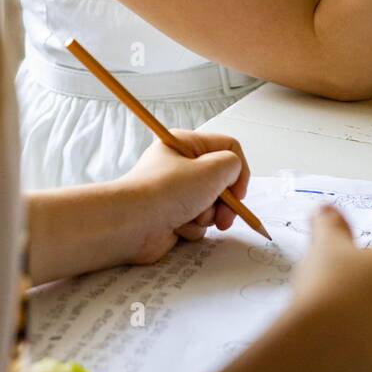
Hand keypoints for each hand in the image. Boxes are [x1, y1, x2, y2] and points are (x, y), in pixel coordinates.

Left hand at [118, 130, 249, 263]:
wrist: (132, 224)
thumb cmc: (166, 191)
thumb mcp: (211, 169)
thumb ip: (233, 165)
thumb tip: (233, 176)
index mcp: (185, 144)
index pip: (227, 149)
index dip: (239, 171)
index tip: (239, 192)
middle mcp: (180, 166)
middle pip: (221, 181)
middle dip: (226, 202)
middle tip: (225, 216)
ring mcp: (176, 192)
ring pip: (211, 205)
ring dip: (207, 215)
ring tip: (191, 217)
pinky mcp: (172, 215)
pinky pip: (197, 222)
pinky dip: (192, 227)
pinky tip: (177, 227)